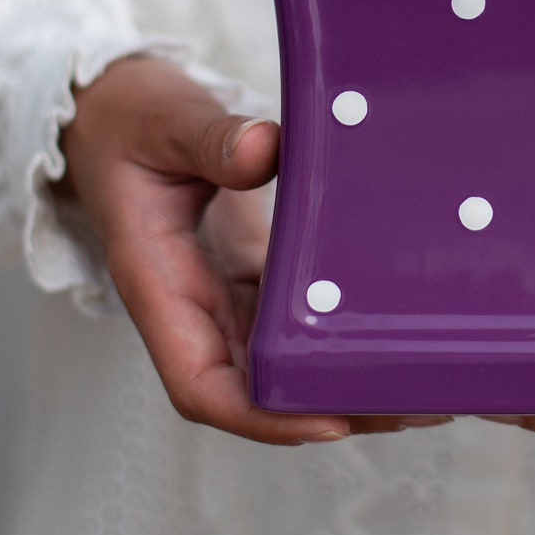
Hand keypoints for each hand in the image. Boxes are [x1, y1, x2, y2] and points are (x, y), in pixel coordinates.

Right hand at [60, 57, 447, 443]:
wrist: (111, 113)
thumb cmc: (127, 122)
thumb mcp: (162, 121)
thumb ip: (209, 139)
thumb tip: (264, 151)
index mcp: (158, 282)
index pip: (201, 383)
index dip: (262, 416)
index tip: (330, 421)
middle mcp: (192, 303)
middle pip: (256, 386)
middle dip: (329, 406)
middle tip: (414, 404)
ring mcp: (222, 291)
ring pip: (279, 357)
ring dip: (341, 375)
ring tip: (423, 378)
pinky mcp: (248, 269)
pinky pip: (290, 314)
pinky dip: (334, 328)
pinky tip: (391, 325)